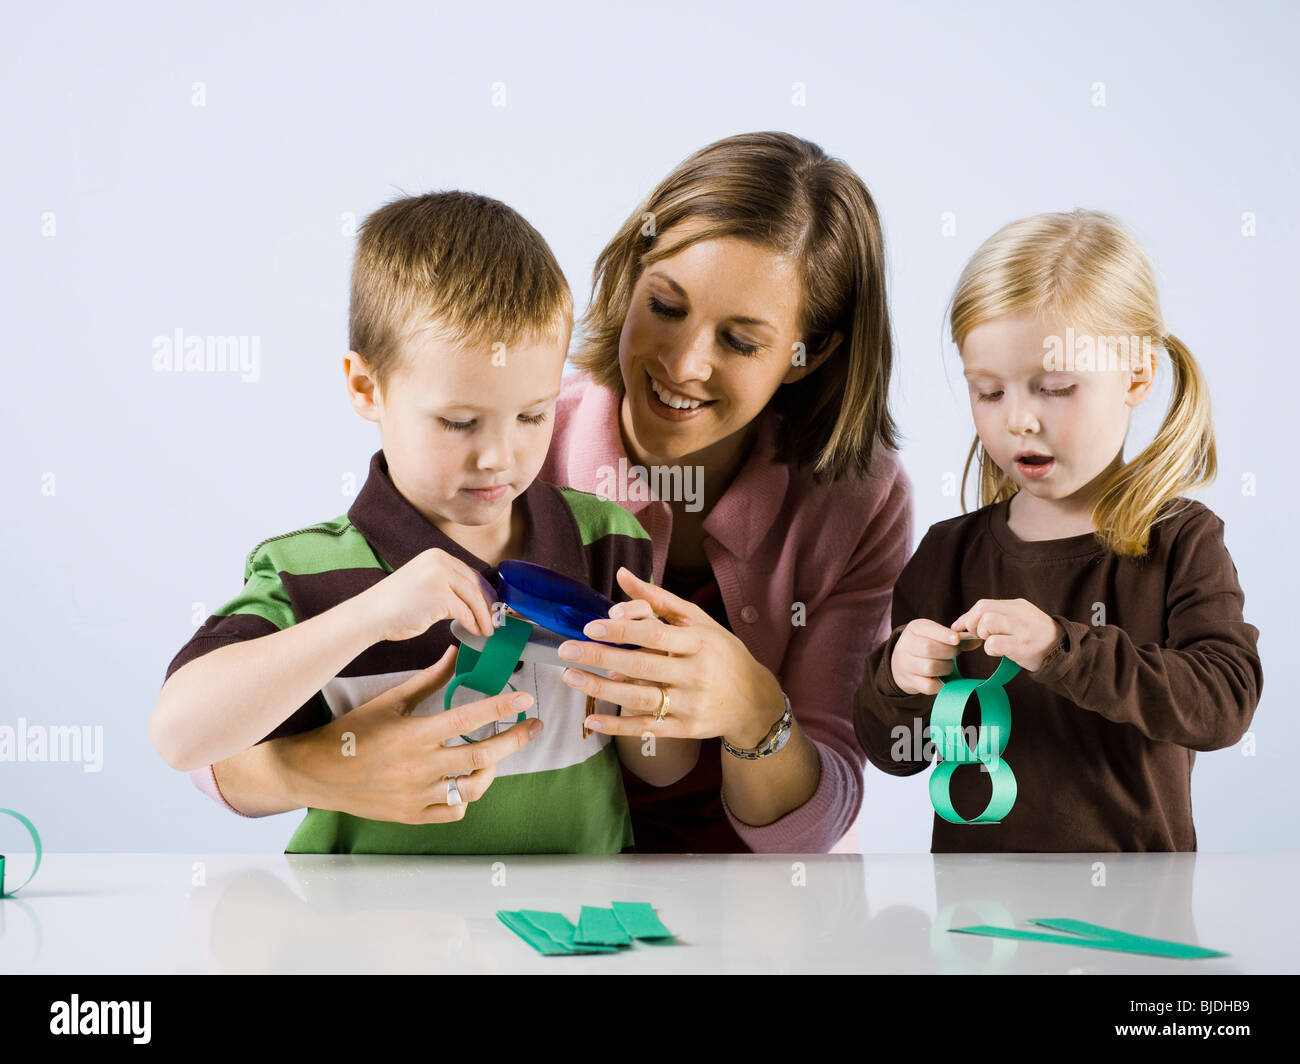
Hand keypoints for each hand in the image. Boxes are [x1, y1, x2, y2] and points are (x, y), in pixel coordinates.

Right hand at [282, 646, 542, 823]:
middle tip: (534, 727)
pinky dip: (466, 797)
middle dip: (515, 740)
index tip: (526, 700)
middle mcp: (418, 768)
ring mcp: (417, 796)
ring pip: (473, 788)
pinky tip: (466, 780)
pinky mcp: (412, 816)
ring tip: (496, 754)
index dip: (501, 707)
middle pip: (482, 757)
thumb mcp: (390, 701)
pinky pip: (454, 811)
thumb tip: (456, 653)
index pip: (468, 719)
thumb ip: (429, 679)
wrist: (316, 773)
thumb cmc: (352, 732)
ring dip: (492, 770)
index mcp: (413, 735)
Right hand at [359, 547, 496, 642]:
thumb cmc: (394, 606)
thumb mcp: (426, 585)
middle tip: (495, 620)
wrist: (370, 615)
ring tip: (487, 630)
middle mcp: (440, 561)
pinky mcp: (440, 596)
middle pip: (476, 584)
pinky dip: (473, 623)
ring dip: (484, 617)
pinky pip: (465, 612)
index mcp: (437, 556)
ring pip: (474, 598)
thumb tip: (474, 602)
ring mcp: (440, 577)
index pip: (470, 573)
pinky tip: (474, 631)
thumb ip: (448, 587)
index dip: (485, 592)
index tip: (492, 606)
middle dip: (489, 605)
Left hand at [555, 567, 785, 748]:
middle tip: (567, 650)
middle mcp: (695, 674)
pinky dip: (617, 725)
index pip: (654, 634)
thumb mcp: (697, 620)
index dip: (622, 629)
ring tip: (571, 677)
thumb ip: (657, 599)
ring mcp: (689, 704)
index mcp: (698, 642)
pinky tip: (591, 718)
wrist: (754, 700)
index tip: (590, 626)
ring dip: (601, 689)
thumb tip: (622, 575)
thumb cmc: (721, 653)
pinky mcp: (684, 729)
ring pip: (638, 698)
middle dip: (600, 657)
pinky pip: (645, 727)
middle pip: (640, 666)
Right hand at [889, 618, 965, 695]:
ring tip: (948, 665)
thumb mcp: (935, 634)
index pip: (927, 629)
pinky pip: (929, 685)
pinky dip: (941, 683)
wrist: (900, 662)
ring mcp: (906, 665)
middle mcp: (906, 645)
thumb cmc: (925, 644)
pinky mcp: (910, 682)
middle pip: (929, 649)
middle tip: (955, 653)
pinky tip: (944, 678)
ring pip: (930, 667)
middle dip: (948, 652)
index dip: (943, 635)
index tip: (957, 640)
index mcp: (914, 629)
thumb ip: (956, 637)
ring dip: (946, 667)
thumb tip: (977, 640)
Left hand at [949, 598, 1064, 671]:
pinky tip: (999, 653)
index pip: (983, 604)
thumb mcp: (1020, 620)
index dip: (967, 616)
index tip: (960, 627)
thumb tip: (964, 623)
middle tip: (979, 637)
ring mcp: (1021, 629)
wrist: (1064, 651)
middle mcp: (1019, 613)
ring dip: (983, 636)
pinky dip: (990, 649)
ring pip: (986, 623)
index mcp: (1017, 605)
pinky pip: (993, 643)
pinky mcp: (1021, 646)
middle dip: (973, 625)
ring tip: (992, 643)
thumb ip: (997, 617)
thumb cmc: (1036, 637)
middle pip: (982, 610)